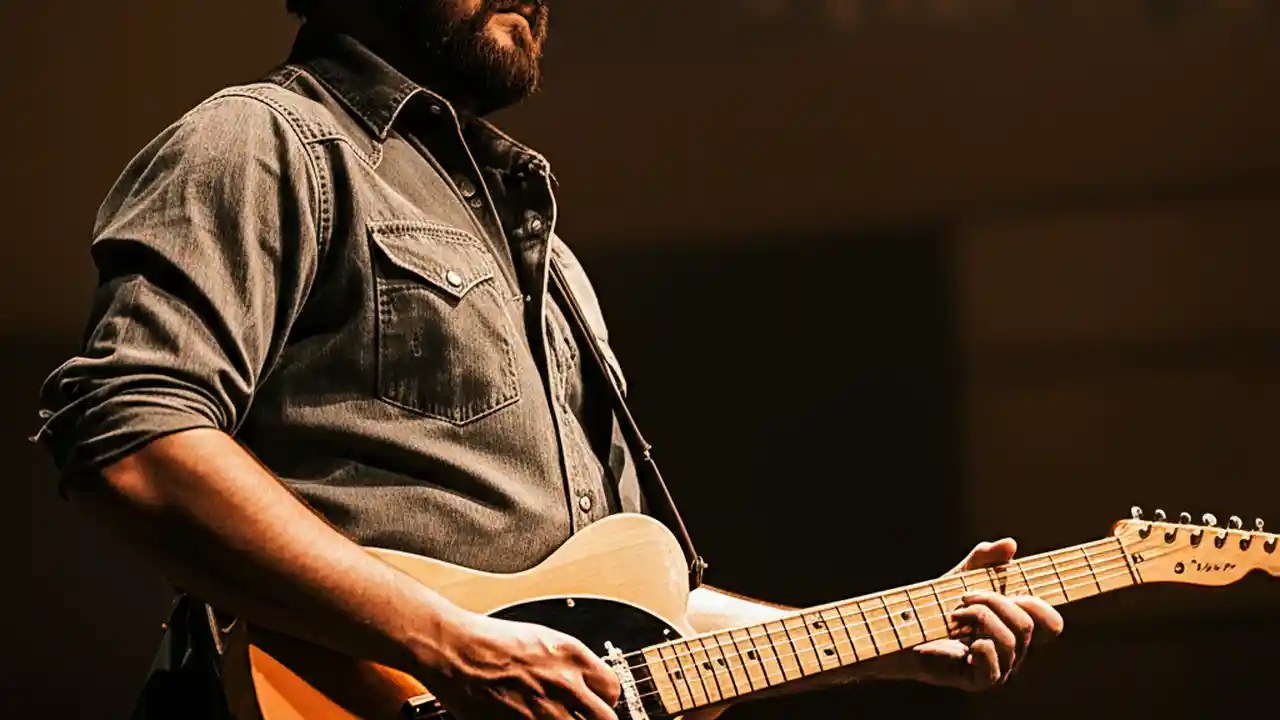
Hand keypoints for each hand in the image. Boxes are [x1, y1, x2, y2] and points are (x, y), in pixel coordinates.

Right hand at [420, 610, 621, 718]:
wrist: (456, 650)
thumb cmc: (491, 641)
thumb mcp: (543, 640)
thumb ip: (570, 664)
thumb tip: (585, 684)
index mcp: (573, 658)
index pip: (612, 690)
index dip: (605, 701)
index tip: (596, 705)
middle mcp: (565, 685)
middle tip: (582, 719)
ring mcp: (544, 711)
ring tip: (553, 718)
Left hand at [905, 539, 1063, 690]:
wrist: (902, 627)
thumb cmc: (934, 604)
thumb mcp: (962, 575)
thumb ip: (985, 558)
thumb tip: (1010, 544)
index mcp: (1015, 627)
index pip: (1051, 624)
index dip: (1039, 605)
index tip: (1013, 589)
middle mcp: (1013, 651)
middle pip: (1028, 625)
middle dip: (995, 602)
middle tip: (965, 597)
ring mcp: (999, 668)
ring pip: (1012, 641)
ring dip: (979, 617)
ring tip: (954, 615)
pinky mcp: (979, 680)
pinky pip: (995, 664)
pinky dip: (979, 645)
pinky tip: (958, 638)